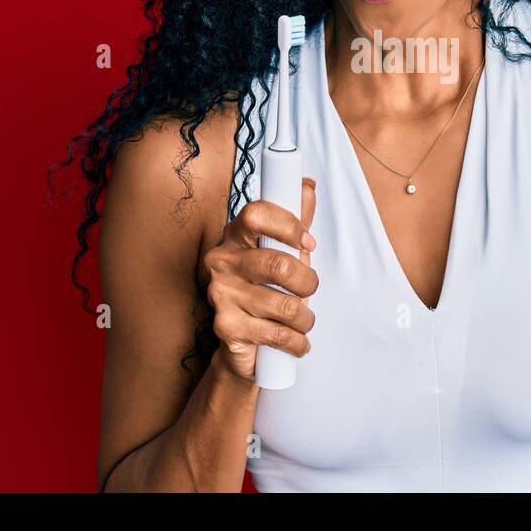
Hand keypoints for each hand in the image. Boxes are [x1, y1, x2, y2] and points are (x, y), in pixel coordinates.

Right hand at [203, 177, 317, 382]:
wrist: (244, 344)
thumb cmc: (266, 290)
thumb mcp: (283, 252)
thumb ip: (296, 220)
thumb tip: (306, 186)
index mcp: (236, 236)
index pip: (256, 214)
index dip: (289, 226)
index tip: (309, 243)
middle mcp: (222, 261)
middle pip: (278, 264)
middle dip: (308, 282)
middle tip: (310, 290)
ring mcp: (221, 294)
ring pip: (284, 304)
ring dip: (305, 318)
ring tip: (304, 322)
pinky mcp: (225, 326)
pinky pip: (277, 333)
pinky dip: (296, 341)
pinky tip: (296, 342)